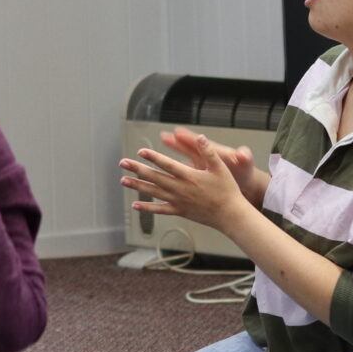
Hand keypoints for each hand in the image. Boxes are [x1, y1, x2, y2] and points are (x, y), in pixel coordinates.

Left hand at [118, 128, 251, 232]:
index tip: (140, 152)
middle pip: (154, 177)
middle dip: (137, 169)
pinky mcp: (179, 211)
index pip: (167, 164)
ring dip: (137, 186)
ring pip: (153, 192)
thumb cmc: (227, 190)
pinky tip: (135, 205)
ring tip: (123, 180)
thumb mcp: (219, 167)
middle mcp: (180, 188)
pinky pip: (160, 209)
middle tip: (123, 163)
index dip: (153, 157)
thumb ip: (208, 151)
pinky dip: (147, 207)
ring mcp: (178, 201)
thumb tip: (200, 137)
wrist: (230, 215)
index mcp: (189, 176)